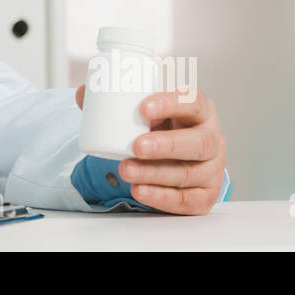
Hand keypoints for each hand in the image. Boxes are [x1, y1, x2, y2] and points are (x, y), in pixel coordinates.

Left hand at [74, 84, 225, 215]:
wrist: (174, 158)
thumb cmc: (161, 127)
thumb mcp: (147, 111)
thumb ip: (116, 99)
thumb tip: (82, 93)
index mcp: (200, 111)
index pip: (193, 102)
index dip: (171, 103)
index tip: (143, 107)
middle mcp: (212, 139)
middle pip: (198, 142)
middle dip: (166, 145)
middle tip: (136, 146)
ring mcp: (211, 169)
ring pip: (188, 173)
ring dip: (155, 173)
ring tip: (126, 170)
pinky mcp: (204, 196)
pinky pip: (186, 200)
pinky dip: (161, 197)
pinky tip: (140, 191)